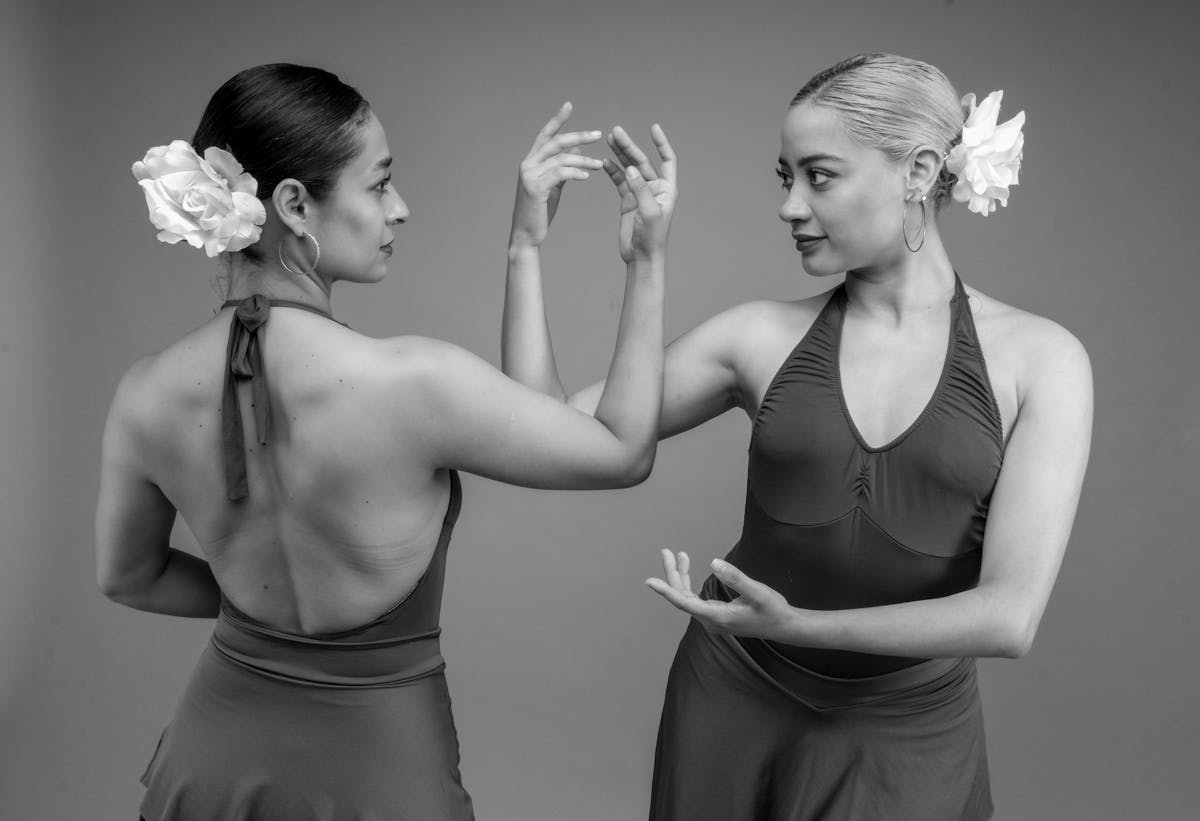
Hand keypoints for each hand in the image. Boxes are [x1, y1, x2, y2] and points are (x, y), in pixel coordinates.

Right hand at [510, 102, 603, 248]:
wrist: (526, 236)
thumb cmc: (539, 212)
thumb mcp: (553, 186)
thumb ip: (562, 167)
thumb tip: (577, 149)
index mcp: (531, 162)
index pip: (545, 135)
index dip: (557, 119)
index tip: (569, 105)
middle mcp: (528, 164)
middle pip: (555, 142)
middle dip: (578, 136)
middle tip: (598, 134)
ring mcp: (529, 175)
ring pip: (560, 158)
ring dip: (583, 160)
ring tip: (600, 164)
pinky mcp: (535, 188)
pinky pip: (559, 174)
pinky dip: (575, 172)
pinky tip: (587, 176)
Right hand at [603, 124, 676, 262]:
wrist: (641, 256)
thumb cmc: (652, 237)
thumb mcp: (649, 211)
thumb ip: (640, 189)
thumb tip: (630, 168)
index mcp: (667, 188)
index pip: (667, 159)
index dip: (661, 143)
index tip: (653, 127)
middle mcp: (655, 188)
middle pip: (642, 161)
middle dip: (629, 146)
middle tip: (615, 131)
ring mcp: (640, 193)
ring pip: (629, 168)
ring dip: (619, 154)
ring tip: (608, 139)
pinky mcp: (628, 200)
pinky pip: (619, 181)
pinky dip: (612, 171)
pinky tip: (604, 162)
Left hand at [645, 550, 795, 640]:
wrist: (783, 626)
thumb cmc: (772, 609)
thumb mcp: (757, 592)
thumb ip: (735, 578)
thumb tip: (713, 563)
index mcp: (718, 617)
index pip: (685, 603)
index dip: (667, 591)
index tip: (650, 581)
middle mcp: (710, 621)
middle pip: (683, 597)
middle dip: (673, 574)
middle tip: (666, 551)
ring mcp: (711, 620)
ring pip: (687, 598)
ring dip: (681, 576)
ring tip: (677, 554)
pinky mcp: (715, 616)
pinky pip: (694, 599)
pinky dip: (688, 583)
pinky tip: (686, 569)